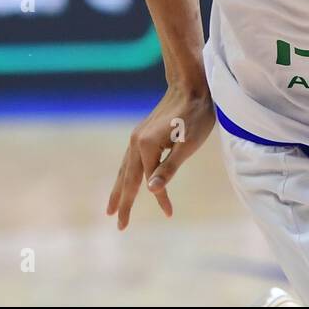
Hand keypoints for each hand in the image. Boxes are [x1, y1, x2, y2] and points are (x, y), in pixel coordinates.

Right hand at [106, 84, 215, 229]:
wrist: (191, 84)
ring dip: (119, 189)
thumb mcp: (188, 145)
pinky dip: (126, 174)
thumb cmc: (196, 114)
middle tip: (117, 224)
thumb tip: (151, 190)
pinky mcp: (143, 132)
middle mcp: (136, 142)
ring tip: (112, 206)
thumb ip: (169, 168)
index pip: (150, 182)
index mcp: (146, 147)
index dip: (161, 199)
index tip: (169, 214)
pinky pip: (130, 160)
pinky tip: (127, 178)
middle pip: (127, 178)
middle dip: (122, 201)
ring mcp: (137, 136)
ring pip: (125, 169)